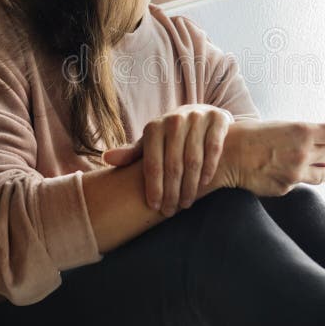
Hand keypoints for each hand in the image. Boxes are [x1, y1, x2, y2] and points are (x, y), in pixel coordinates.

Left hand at [102, 104, 233, 216]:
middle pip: (173, 164)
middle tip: (171, 211)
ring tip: (186, 203)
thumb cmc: (172, 135)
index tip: (155, 207)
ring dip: (190, 185)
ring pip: (193, 159)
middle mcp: (175, 119)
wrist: (204, 114)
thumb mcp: (152, 142)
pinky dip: (209, 167)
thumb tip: (106, 158)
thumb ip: (133, 152)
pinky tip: (206, 184)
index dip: (153, 187)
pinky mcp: (218, 119)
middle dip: (171, 192)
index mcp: (155, 126)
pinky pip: (213, 148)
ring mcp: (198, 117)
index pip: (152, 163)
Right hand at [213, 120, 324, 196]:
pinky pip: (301, 183)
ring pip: (324, 174)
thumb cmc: (250, 136)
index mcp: (303, 131)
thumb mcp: (280, 127)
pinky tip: (300, 174)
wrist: (227, 156)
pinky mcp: (287, 187)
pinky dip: (303, 178)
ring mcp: (296, 173)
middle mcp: (303, 152)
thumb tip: (321, 140)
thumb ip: (302, 134)